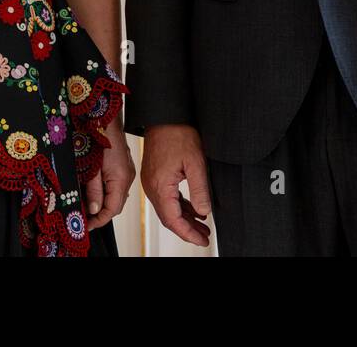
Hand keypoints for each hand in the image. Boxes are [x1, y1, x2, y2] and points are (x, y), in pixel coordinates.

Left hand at [84, 118, 134, 229]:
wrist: (105, 117)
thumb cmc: (97, 137)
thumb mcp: (91, 167)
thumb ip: (93, 190)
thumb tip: (94, 211)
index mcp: (120, 179)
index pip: (112, 209)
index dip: (99, 220)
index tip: (86, 226)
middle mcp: (127, 177)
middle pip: (116, 205)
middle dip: (101, 215)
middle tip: (84, 220)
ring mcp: (127, 171)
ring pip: (117, 196)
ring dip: (104, 205)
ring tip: (87, 208)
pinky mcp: (124, 166)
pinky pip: (117, 186)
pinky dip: (107, 194)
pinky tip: (95, 192)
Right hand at [141, 124, 211, 246]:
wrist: (164, 116)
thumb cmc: (177, 133)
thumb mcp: (195, 162)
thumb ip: (199, 189)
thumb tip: (203, 211)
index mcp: (160, 186)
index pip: (173, 220)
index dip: (188, 234)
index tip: (202, 240)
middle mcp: (152, 187)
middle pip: (169, 218)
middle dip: (187, 230)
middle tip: (204, 237)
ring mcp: (152, 182)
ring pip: (168, 209)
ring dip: (184, 219)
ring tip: (202, 227)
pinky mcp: (155, 177)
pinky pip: (167, 198)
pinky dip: (180, 207)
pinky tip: (193, 210)